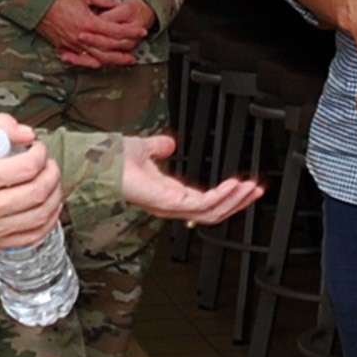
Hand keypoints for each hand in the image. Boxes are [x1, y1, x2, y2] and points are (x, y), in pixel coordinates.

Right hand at [0, 114, 62, 252]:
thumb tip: (28, 134)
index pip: (27, 167)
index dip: (41, 154)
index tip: (38, 148)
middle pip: (38, 193)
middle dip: (52, 174)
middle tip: (49, 165)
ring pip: (40, 216)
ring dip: (55, 196)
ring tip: (52, 183)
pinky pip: (32, 236)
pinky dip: (48, 221)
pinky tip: (48, 207)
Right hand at [37, 0, 143, 70]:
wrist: (36, 4)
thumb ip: (103, 0)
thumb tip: (116, 3)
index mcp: (89, 22)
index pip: (116, 31)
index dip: (131, 32)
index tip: (142, 32)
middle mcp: (82, 37)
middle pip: (109, 48)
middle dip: (124, 51)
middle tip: (136, 52)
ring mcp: (73, 44)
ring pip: (97, 58)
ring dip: (112, 61)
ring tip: (123, 62)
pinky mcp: (64, 47)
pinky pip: (80, 60)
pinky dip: (91, 63)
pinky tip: (99, 64)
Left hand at [113, 132, 260, 226]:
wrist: (98, 161)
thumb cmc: (112, 160)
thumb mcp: (145, 148)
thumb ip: (159, 147)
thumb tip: (170, 143)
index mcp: (169, 193)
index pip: (205, 202)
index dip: (228, 196)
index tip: (246, 185)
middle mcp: (172, 203)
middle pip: (213, 212)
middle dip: (238, 202)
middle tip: (257, 191)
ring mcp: (170, 205)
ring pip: (211, 212)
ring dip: (235, 200)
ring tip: (251, 188)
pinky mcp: (168, 202)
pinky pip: (201, 204)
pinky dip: (221, 195)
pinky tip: (234, 185)